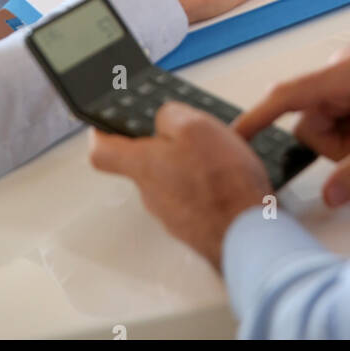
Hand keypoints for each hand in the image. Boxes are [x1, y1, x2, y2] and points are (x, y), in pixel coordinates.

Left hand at [90, 103, 267, 268]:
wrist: (249, 234)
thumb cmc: (222, 185)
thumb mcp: (195, 127)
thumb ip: (170, 115)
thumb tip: (163, 117)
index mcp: (143, 165)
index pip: (101, 151)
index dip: (101, 133)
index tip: (104, 122)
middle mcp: (151, 193)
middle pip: (143, 162)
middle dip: (163, 145)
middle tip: (187, 131)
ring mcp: (173, 213)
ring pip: (172, 179)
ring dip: (189, 164)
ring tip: (220, 153)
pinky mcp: (194, 225)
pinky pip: (194, 196)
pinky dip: (207, 184)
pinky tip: (230, 176)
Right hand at [234, 49, 349, 206]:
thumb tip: (328, 196)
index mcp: (346, 74)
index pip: (287, 96)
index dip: (257, 117)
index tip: (235, 135)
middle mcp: (342, 68)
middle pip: (311, 123)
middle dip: (337, 146)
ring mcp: (349, 73)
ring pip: (325, 123)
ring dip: (348, 140)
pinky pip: (338, 114)